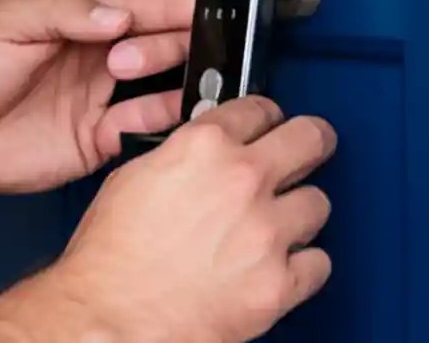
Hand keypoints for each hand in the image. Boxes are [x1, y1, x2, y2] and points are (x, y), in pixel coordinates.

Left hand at [0, 0, 195, 193]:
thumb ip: (65, 11)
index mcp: (80, 19)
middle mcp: (99, 56)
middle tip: (155, 54)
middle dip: (177, 42)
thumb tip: (118, 16)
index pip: (141, 6)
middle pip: (161, 43)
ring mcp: (101, 98)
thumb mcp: (7, 20)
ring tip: (192, 80)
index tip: (213, 3)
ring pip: (163, 84)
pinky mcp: (98, 140)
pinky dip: (169, 120)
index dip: (178, 4)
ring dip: (182, 79)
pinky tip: (181, 114)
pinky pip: (145, 127)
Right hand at [41, 96, 336, 341]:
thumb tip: (205, 153)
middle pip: (311, 139)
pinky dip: (302, 266)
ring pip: (318, 203)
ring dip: (298, 213)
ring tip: (274, 226)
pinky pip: (318, 263)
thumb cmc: (110, 259)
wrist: (109, 319)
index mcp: (203, 147)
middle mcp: (242, 181)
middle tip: (304, 153)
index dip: (266, 117)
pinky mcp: (278, 283)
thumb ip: (181, 155)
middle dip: (309, 144)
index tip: (270, 126)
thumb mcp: (133, 178)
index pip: (259, 109)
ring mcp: (266, 233)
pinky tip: (278, 266)